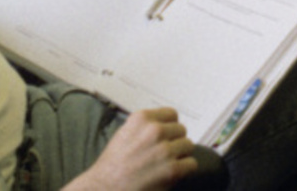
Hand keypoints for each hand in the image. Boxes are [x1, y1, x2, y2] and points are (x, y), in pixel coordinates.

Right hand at [68, 108, 196, 190]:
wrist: (105, 188)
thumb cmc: (113, 164)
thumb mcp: (125, 133)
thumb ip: (145, 127)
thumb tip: (165, 126)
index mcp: (142, 119)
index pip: (172, 114)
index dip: (170, 126)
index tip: (166, 135)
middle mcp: (154, 131)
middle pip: (182, 130)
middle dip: (175, 141)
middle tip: (165, 153)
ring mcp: (165, 150)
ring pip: (188, 146)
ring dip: (180, 155)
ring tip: (168, 163)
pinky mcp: (172, 170)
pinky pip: (191, 163)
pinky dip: (185, 169)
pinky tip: (173, 173)